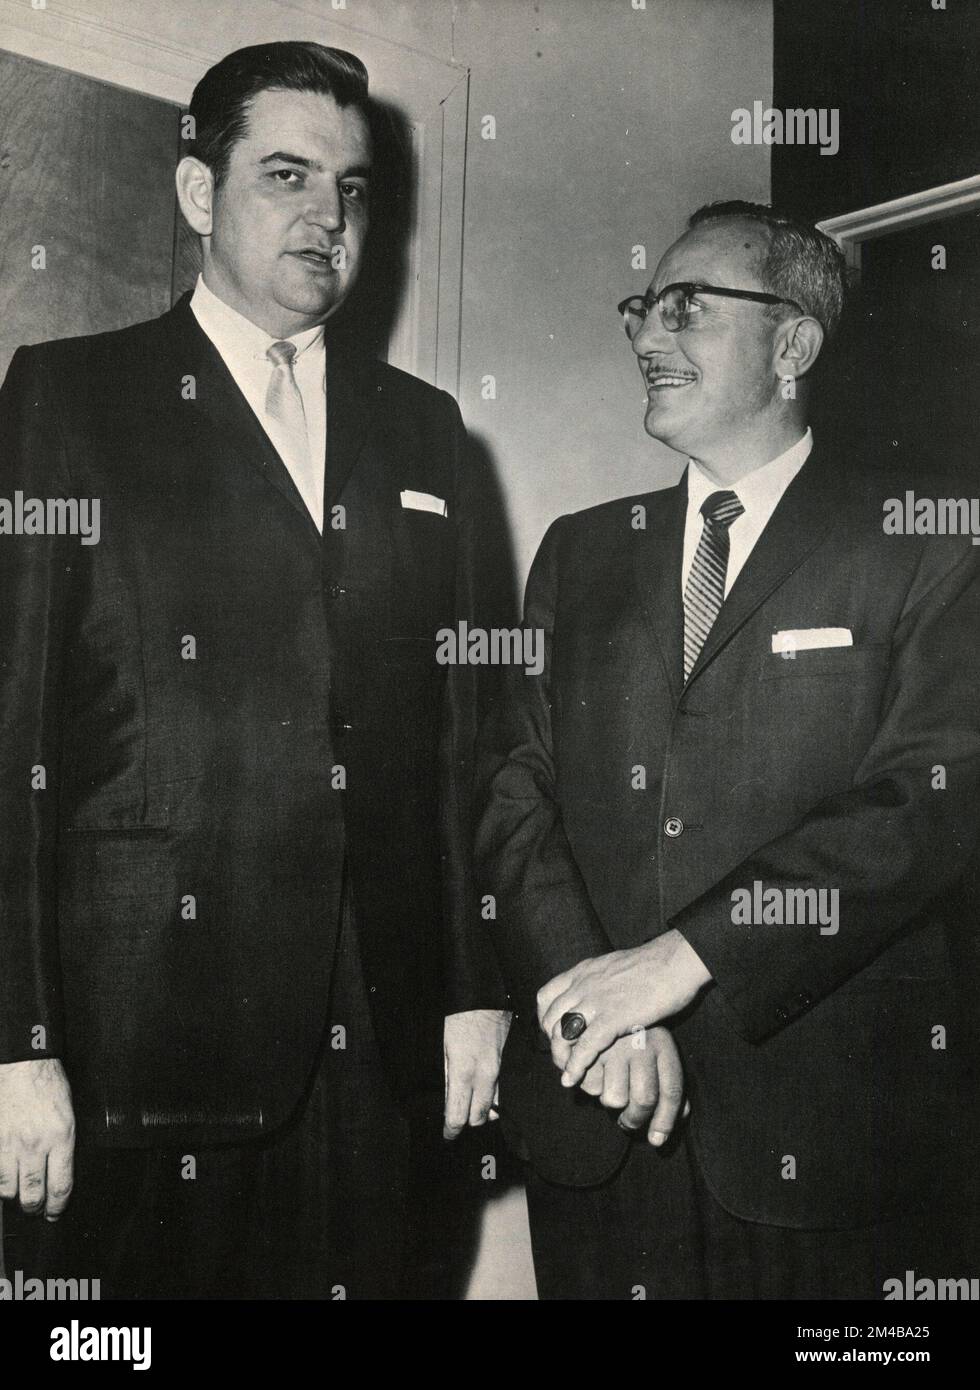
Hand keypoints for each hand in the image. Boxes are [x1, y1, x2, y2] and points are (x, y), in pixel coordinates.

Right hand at [0, 1059, 74, 1219]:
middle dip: (34, 1207)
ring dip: (13, 1195)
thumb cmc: (48, 1084)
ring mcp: (10, 1144)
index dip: (57, 1206)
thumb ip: (64, 1144)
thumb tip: (61, 1170)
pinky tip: (3, 1178)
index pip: (60, 1185)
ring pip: (8, 1188)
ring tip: (17, 1194)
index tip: (54, 1213)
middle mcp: (35, 1144)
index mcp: (61, 1137)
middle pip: (33, 1193)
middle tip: (35, 1210)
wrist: (22, 1064)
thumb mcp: (67, 1113)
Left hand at [443, 1009, 511, 1139]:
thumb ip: (447, 1077)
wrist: (484, 995)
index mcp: (464, 1072)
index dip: (451, 1129)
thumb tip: (447, 1101)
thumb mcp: (443, 1047)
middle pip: (480, 1117)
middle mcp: (485, 1076)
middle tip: (457, 1121)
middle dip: (468, 1122)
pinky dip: (493, 1097)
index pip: (459, 1115)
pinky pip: (501, 1089)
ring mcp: (499, 1070)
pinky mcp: (507, 1064)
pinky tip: (483, 1093)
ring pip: (494, 1106)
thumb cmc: (458, 1018)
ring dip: (482, 1111)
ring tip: (470, 1108)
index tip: (447, 1135)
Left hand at [537, 929, 711, 1086]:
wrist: (674, 962)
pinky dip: (575, 1066)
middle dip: (551, 1043)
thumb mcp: (614, 966)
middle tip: (561, 1057)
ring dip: (560, 1057)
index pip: (545, 996)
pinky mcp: (613, 1018)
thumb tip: (596, 990)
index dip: (544, 1019)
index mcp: (583, 971)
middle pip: (550, 1019)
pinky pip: (585, 1047)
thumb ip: (599, 979)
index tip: (553, 1033)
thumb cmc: (654, 965)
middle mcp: (583, 985)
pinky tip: (572, 1079)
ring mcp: (596, 1001)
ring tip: (565, 1072)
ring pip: (562, 1034)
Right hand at [579, 1029, 689, 1145]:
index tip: (657, 1140)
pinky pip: (590, 1086)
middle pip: (644, 1100)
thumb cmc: (633, 1033)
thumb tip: (671, 1123)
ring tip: (609, 1091)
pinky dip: (590, 1087)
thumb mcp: (657, 1050)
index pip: (671, 1091)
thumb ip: (667, 1085)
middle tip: (627, 1123)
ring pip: (614, 1099)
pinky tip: (592, 1073)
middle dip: (634, 1121)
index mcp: (663, 1044)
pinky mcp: (587, 1046)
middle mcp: (641, 1044)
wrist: (604, 997)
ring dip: (610, 1103)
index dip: (666, 1121)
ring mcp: (614, 1045)